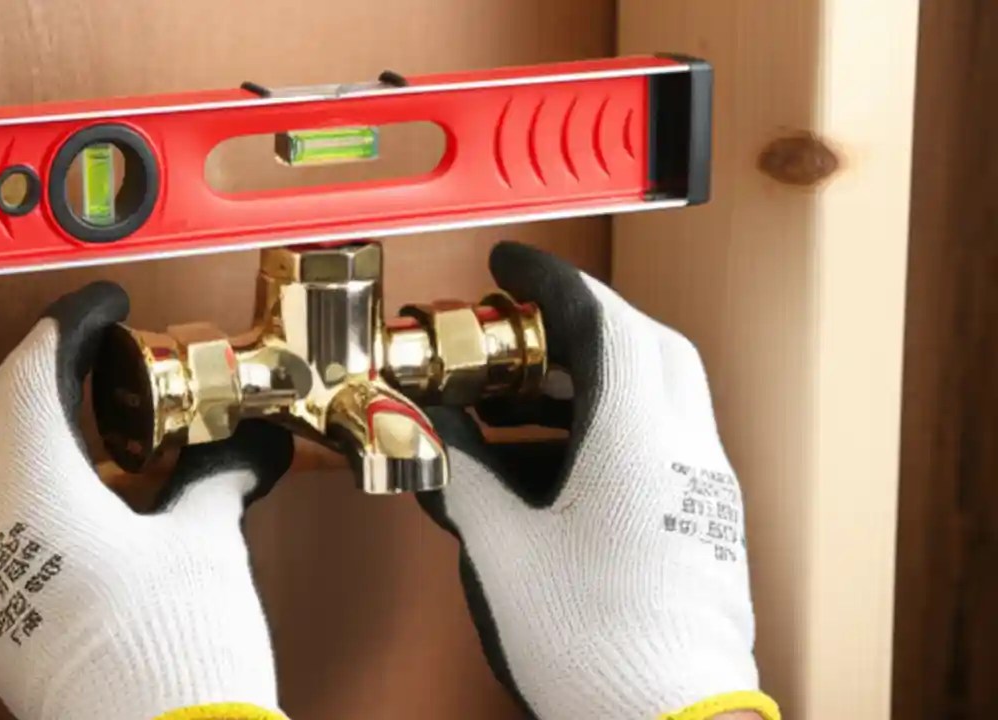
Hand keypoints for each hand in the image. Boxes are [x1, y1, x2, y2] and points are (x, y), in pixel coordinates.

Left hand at [0, 282, 291, 719]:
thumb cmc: (175, 657)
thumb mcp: (205, 547)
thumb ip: (214, 483)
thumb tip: (242, 453)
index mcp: (36, 498)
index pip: (26, 378)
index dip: (63, 329)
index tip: (100, 309)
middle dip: (35, 374)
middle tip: (90, 359)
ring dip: (31, 434)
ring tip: (98, 427)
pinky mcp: (3, 621)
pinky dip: (34, 491)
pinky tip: (92, 503)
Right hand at [420, 243, 778, 719]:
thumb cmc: (594, 644)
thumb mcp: (502, 548)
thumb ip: (460, 473)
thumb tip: (424, 433)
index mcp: (637, 438)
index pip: (599, 317)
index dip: (548, 279)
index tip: (511, 264)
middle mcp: (684, 450)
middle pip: (642, 343)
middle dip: (574, 325)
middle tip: (514, 335)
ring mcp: (700, 487)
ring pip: (655, 393)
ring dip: (584, 382)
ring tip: (512, 406)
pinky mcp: (701, 521)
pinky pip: (657, 442)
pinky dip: (603, 430)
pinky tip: (545, 470)